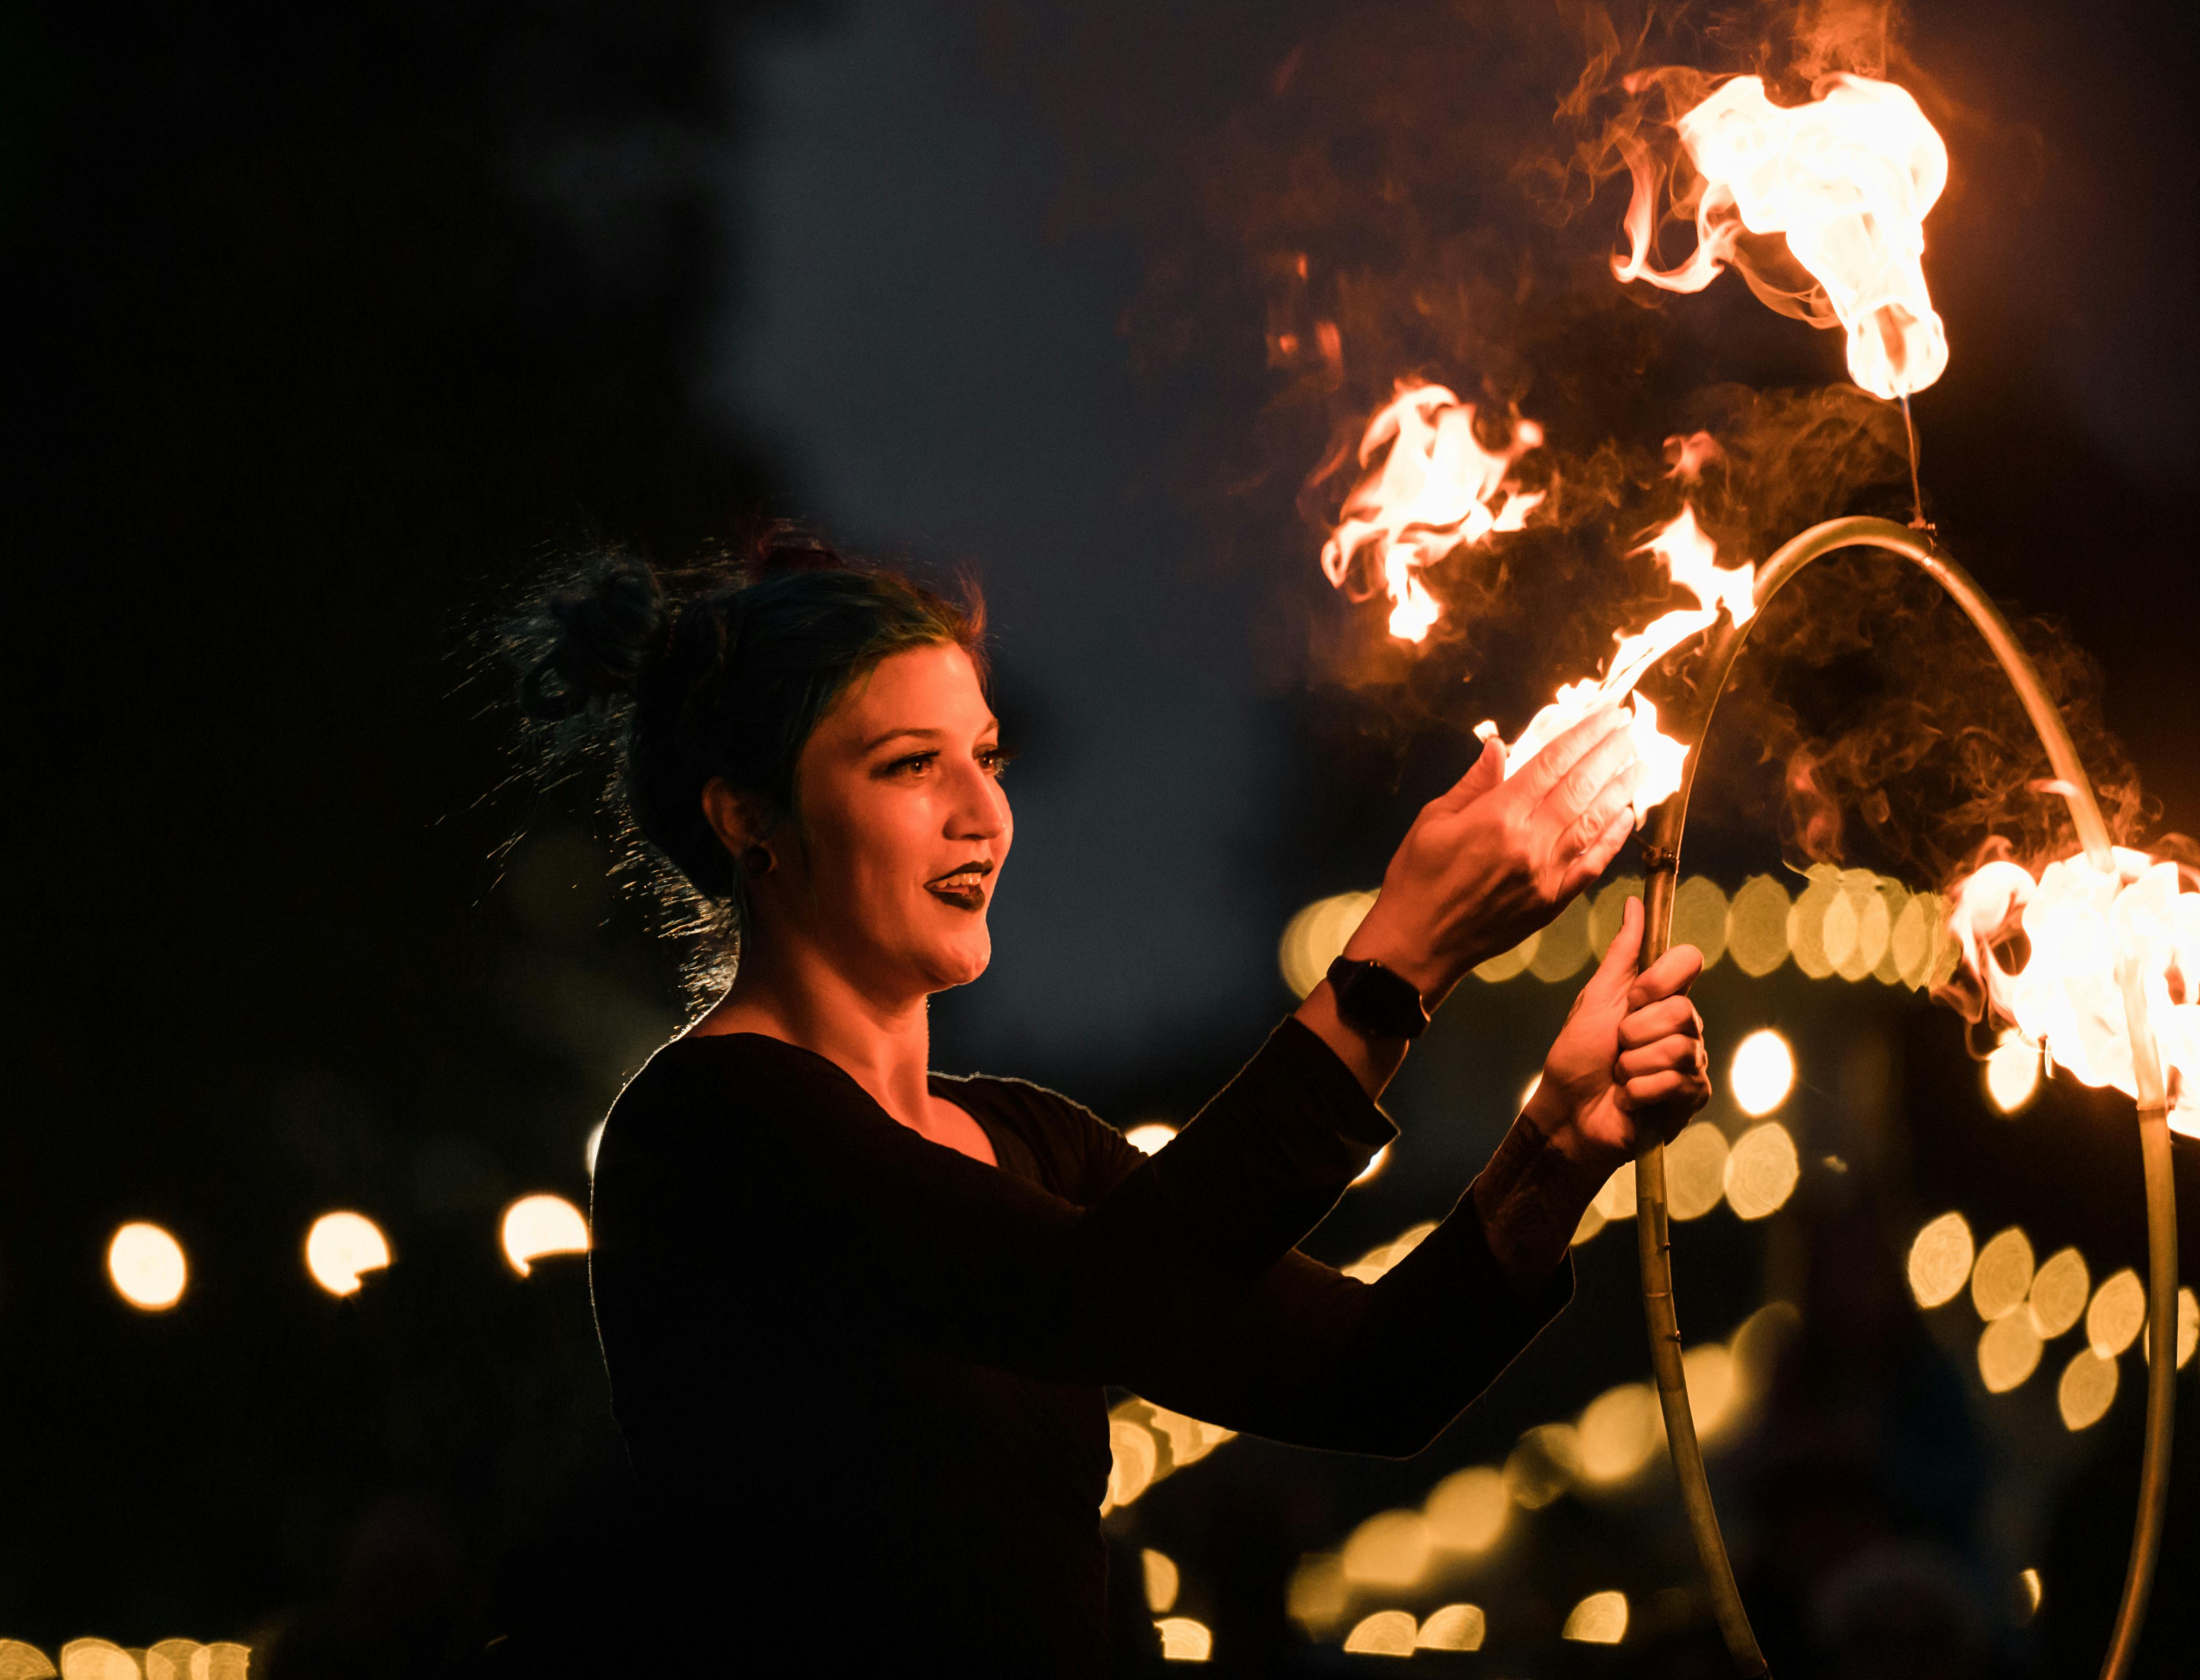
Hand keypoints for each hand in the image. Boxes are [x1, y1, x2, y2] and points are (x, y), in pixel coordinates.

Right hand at [1343, 708, 1649, 1005]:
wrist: (1418, 943)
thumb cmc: (1417, 878)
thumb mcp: (1433, 820)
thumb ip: (1474, 784)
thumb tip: (1499, 746)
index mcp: (1498, 815)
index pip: (1552, 763)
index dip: (1584, 735)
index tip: (1607, 715)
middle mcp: (1530, 842)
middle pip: (1581, 787)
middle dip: (1610, 754)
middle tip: (1632, 730)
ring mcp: (1547, 874)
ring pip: (1594, 822)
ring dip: (1621, 790)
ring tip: (1640, 765)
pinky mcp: (1553, 901)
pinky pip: (1593, 864)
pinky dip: (1613, 839)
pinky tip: (1627, 817)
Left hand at [1524, 896, 1709, 1177]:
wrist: (1566, 1112)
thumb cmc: (1577, 1056)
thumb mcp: (1596, 998)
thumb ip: (1623, 954)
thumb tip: (1635, 903)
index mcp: (1663, 997)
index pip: (1689, 960)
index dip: (1661, 978)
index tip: (1634, 997)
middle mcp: (1685, 1026)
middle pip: (1684, 1009)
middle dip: (1635, 1031)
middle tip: (1617, 1048)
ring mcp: (1692, 1062)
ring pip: (1679, 1047)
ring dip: (1633, 1064)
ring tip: (1620, 1075)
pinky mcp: (1691, 1097)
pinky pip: (1674, 1081)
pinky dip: (1638, 1091)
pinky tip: (1628, 1099)